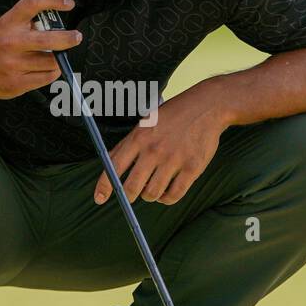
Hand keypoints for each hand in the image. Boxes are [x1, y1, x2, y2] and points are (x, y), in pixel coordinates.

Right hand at [0, 0, 81, 98]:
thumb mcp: (10, 21)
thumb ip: (35, 8)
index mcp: (8, 23)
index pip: (33, 4)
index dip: (54, 1)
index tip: (68, 4)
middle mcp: (11, 43)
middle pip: (48, 40)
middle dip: (68, 38)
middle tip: (76, 36)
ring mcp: (13, 65)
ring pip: (51, 61)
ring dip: (58, 58)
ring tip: (54, 55)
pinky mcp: (17, 83)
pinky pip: (47, 78)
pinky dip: (52, 72)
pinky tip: (46, 68)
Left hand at [93, 82, 229, 205]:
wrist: (206, 106)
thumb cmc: (172, 116)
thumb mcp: (146, 123)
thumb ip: (127, 144)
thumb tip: (109, 168)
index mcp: (139, 138)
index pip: (114, 167)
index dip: (104, 186)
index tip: (99, 198)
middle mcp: (154, 150)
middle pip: (132, 187)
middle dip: (129, 196)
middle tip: (132, 195)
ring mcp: (174, 160)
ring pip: (152, 194)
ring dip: (150, 196)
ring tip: (153, 188)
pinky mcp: (192, 168)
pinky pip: (174, 195)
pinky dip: (167, 199)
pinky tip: (167, 193)